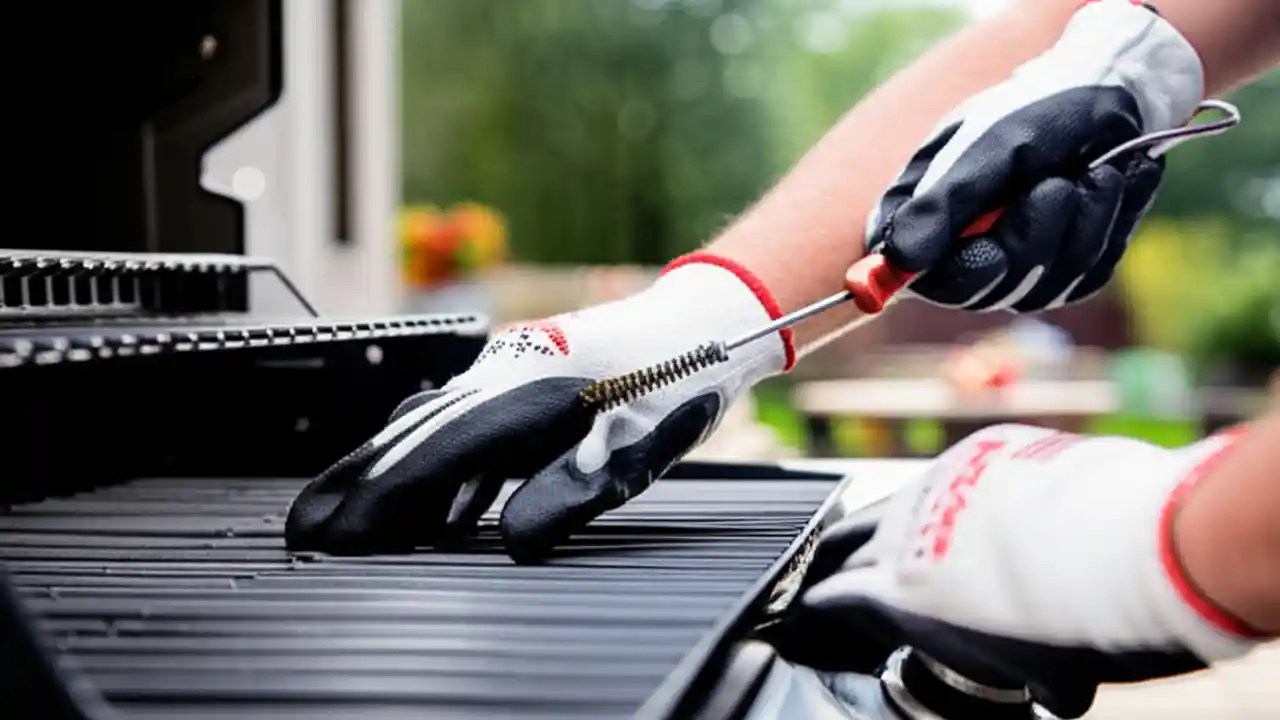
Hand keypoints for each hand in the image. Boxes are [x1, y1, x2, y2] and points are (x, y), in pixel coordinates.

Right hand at [285, 254, 791, 562]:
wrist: (706, 319)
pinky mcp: (521, 372)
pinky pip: (462, 419)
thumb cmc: (677, 381)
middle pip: (413, 434)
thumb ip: (567, 498)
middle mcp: (503, 371)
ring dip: (399, 474)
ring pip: (432, 424)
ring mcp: (508, 367)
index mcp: (526, 391)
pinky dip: (441, 461)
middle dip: (359, 485)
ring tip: (368, 528)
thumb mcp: (633, 451)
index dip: (378, 500)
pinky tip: (448, 506)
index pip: (432, 455)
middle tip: (310, 529)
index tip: (334, 537)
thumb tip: (510, 543)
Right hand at [770, 424, 1266, 718]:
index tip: (807, 608)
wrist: (1122, 553)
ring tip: (882, 530)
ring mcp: (943, 483)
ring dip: (885, 519)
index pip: (833, 596)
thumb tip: (1054, 693)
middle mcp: (907, 531)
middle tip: (826, 566)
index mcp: (900, 594)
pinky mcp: (984, 450)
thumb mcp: (1041, 674)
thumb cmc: (1076, 625)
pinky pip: (954, 473)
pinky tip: (971, 503)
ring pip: (894, 498)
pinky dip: (953, 493)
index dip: (815, 606)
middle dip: (832, 556)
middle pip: (846, 539)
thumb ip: (1027, 681)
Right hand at [864, 0, 1202, 311]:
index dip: (959, 273)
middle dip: (1032, 234)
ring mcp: (1016, 268)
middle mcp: (963, 251)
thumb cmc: (1038, 108)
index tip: (992, 249)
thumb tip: (898, 259)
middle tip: (1056, 182)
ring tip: (1095, 171)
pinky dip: (1107, 225)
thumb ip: (941, 204)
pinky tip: (1110, 182)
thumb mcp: (988, 146)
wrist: (1111, 89)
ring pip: (1043, 287)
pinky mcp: (1067, 273)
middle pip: (988, 290)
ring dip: (1081, 224)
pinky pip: (1087, 275)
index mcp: (925, 217)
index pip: (923, 278)